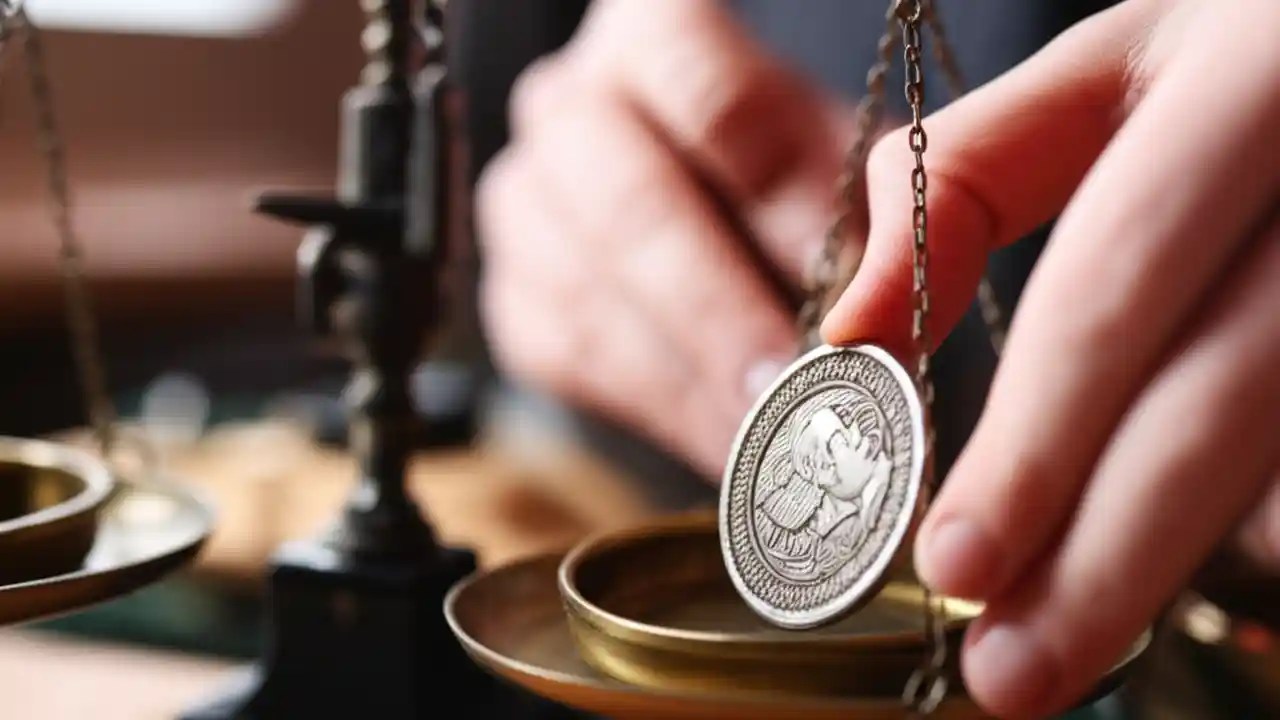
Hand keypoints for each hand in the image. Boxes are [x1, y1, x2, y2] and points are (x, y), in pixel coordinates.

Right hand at [476, 0, 859, 477]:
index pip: (712, 100)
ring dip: (694, 378)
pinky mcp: (512, 294)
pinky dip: (658, 408)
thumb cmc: (783, 177)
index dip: (786, 204)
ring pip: (591, 296)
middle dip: (724, 311)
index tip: (847, 292)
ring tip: (776, 436)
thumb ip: (853, 218)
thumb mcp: (836, 166)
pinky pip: (571, 359)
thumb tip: (867, 318)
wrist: (702, 204)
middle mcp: (566, 106)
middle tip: (799, 388)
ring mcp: (523, 202)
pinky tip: (726, 439)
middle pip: (632, 206)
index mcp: (652, 35)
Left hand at [822, 0, 1279, 715]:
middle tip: (1010, 673)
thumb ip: (967, 184)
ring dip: (1178, 565)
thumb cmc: (1222, 62)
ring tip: (1072, 650)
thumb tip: (851, 332)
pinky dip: (1257, 525)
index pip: (1115, 289)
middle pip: (1220, 404)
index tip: (954, 563)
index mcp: (1248, 87)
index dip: (1036, 441)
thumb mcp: (1103, 74)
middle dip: (1107, 557)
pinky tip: (1184, 575)